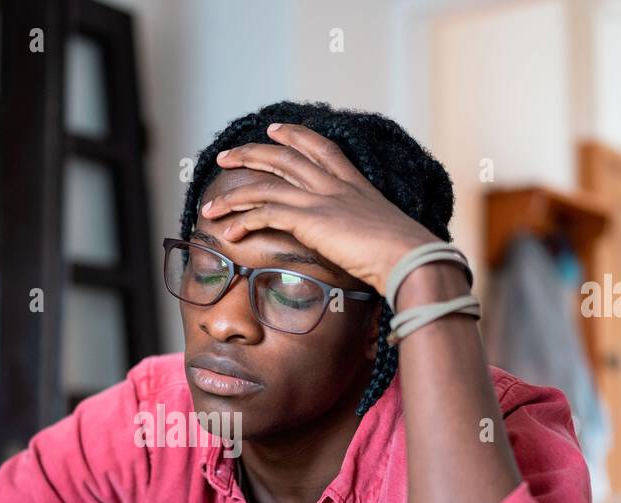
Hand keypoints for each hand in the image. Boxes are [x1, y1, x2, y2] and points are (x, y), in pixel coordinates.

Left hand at [199, 123, 466, 300]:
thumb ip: (366, 234)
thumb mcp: (383, 236)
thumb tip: (368, 252)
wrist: (409, 257)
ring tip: (210, 204)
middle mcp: (334, 184)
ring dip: (233, 194)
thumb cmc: (404, 255)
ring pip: (265, 185)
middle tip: (226, 156)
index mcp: (354, 183)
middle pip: (284, 157)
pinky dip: (243, 221)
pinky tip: (228, 231)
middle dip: (251, 154)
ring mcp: (320, 198)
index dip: (295, 135)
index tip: (274, 128)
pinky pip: (265, 213)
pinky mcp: (309, 218)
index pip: (320, 148)